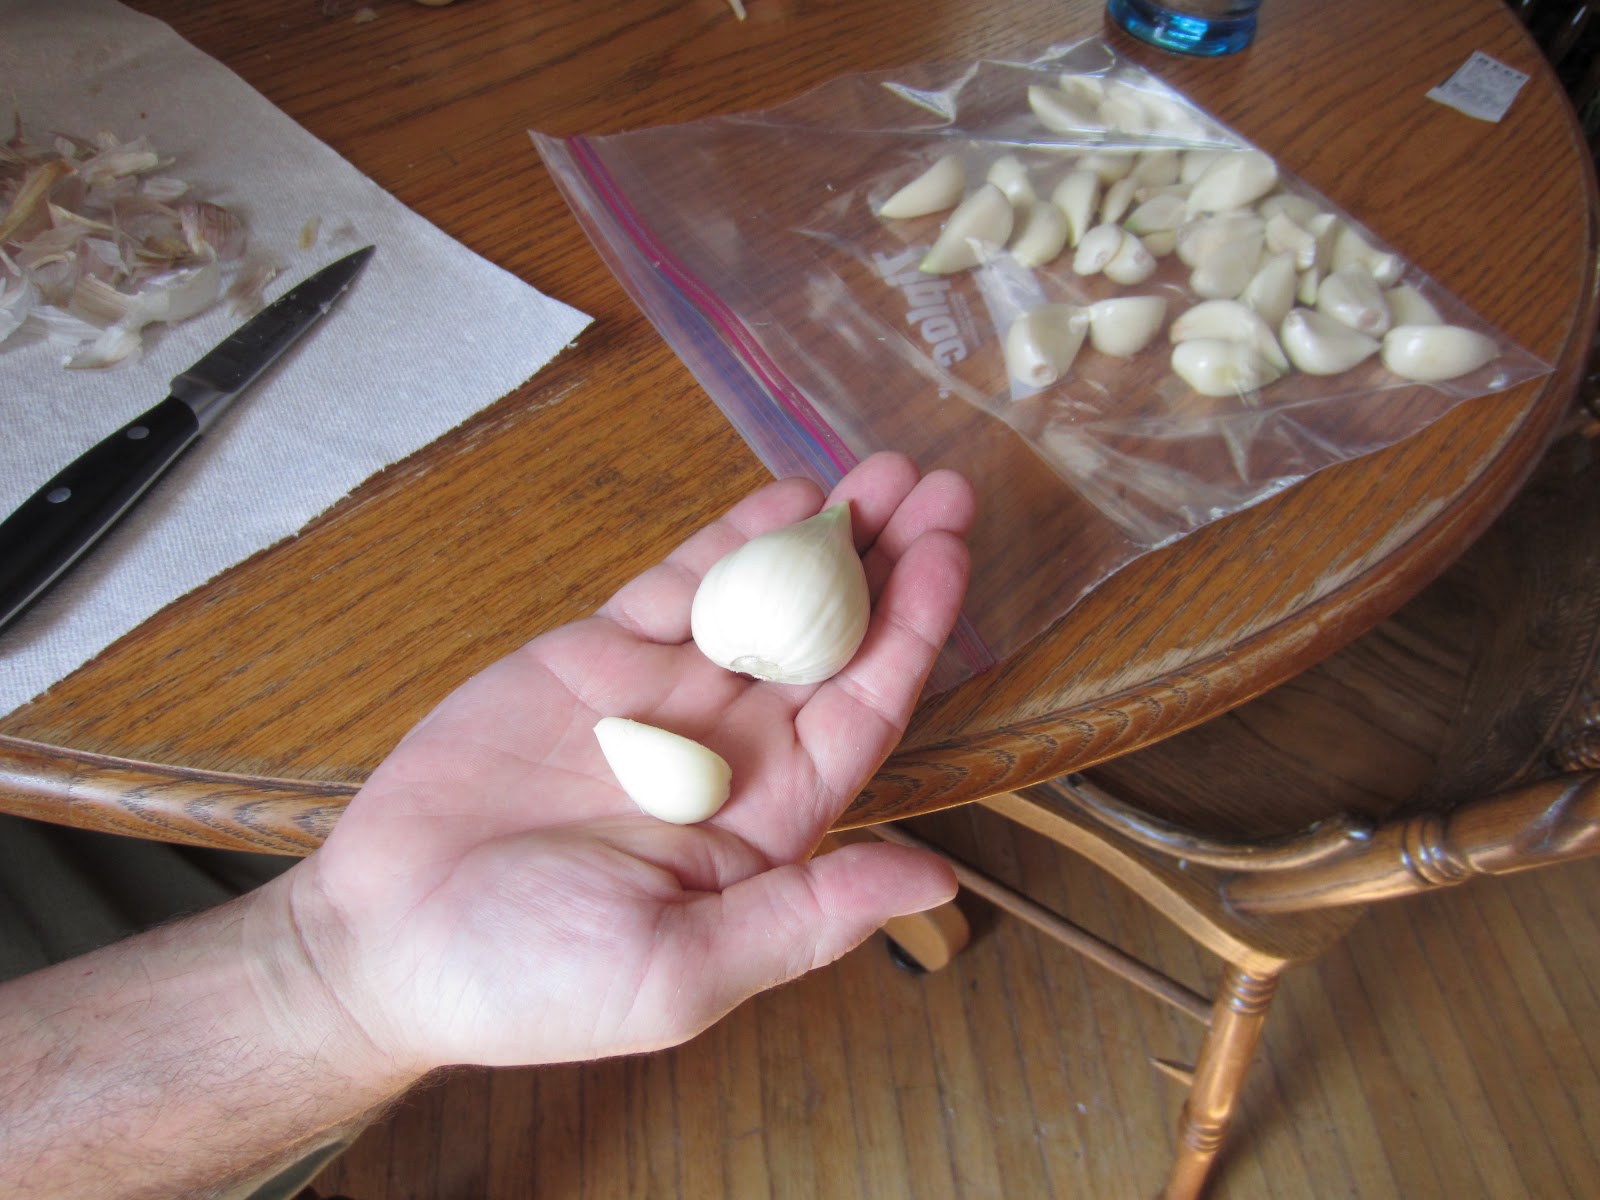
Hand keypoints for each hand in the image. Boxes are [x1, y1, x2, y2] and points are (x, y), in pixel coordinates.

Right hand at [278, 452, 973, 1075]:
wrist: (384, 939)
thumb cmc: (529, 981)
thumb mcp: (682, 972)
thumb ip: (807, 917)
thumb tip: (940, 884)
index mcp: (767, 823)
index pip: (864, 711)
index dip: (914, 632)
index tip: (953, 557)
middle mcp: (730, 751)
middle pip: (832, 641)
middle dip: (890, 566)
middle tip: (943, 487)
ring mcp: (663, 696)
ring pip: (764, 601)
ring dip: (824, 539)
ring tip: (883, 470)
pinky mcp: (594, 659)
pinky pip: (679, 586)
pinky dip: (731, 540)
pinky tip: (785, 499)